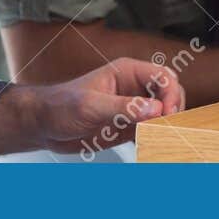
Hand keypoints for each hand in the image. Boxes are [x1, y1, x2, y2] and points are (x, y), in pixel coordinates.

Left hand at [25, 57, 184, 153]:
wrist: (44, 125)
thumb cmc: (60, 106)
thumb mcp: (90, 106)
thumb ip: (123, 107)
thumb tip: (154, 109)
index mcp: (127, 72)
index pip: (161, 76)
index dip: (170, 93)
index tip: (167, 113)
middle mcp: (133, 87)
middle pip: (169, 92)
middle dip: (174, 108)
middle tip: (168, 126)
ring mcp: (132, 108)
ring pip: (163, 112)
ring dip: (167, 124)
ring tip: (163, 138)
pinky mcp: (128, 126)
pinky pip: (151, 130)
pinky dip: (156, 138)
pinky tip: (153, 146)